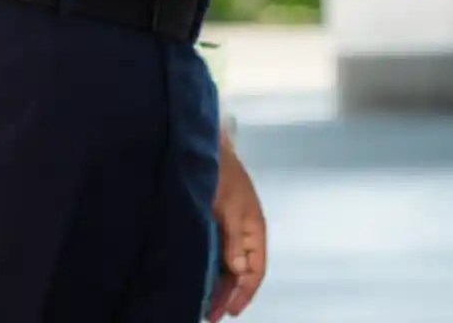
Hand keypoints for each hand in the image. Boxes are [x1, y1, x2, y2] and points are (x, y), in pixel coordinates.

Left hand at [207, 138, 266, 321]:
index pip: (255, 268)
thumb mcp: (228, 206)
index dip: (244, 292)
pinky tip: (197, 281)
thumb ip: (233, 239)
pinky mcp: (211, 224)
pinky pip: (214, 255)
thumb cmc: (218, 171)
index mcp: (254, 227)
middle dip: (228, 294)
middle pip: (241, 271)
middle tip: (210, 315)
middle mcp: (242, 231)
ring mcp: (227, 228)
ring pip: (226, 265)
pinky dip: (208, 271)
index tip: (229, 311)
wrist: (199, 146)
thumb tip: (238, 270)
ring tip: (202, 306)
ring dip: (217, 286)